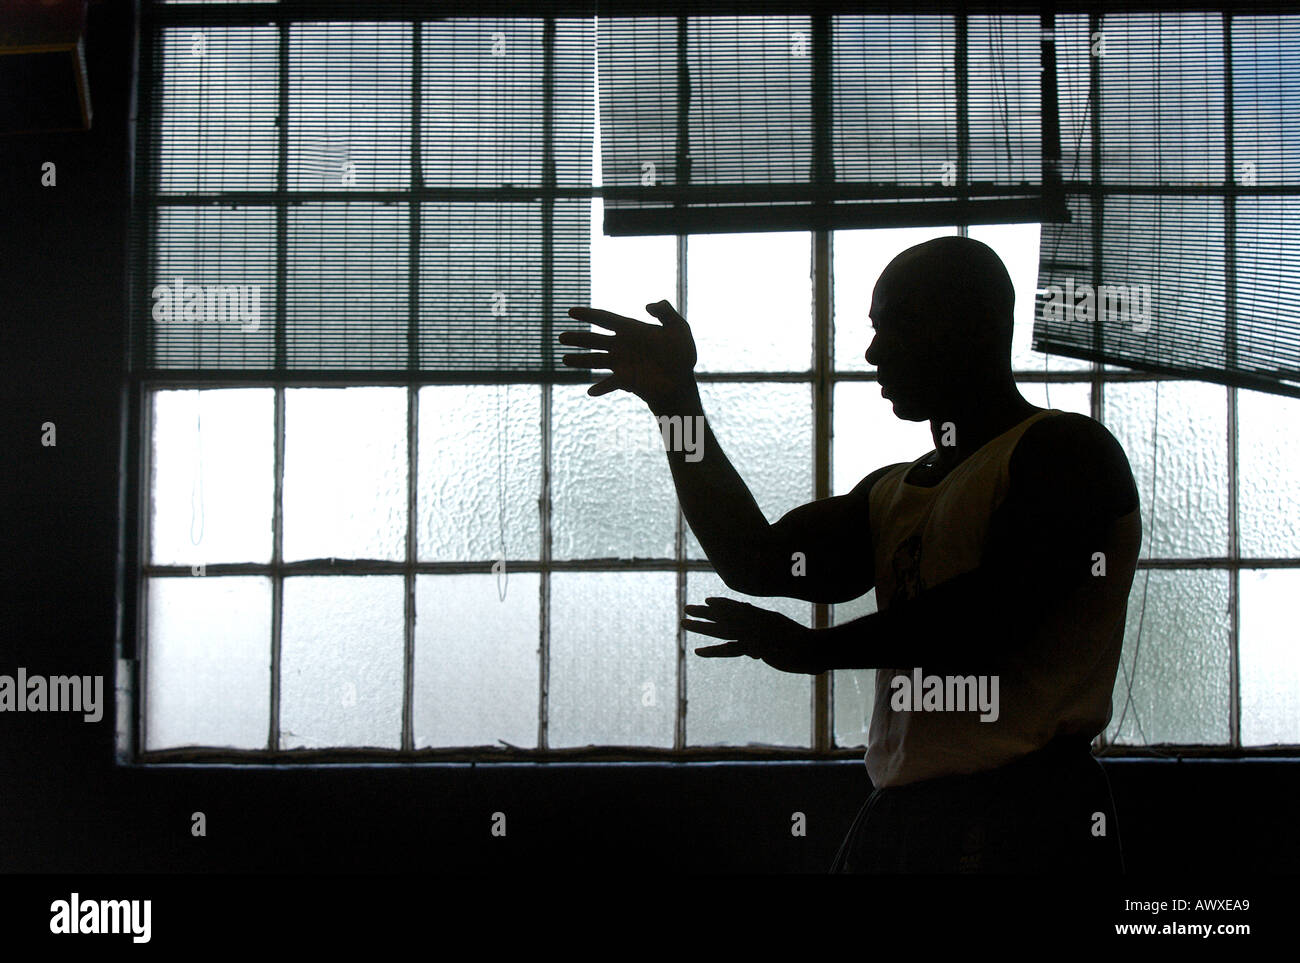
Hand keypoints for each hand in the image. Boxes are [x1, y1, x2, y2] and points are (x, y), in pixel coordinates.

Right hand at [559, 300, 697, 411]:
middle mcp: (622, 346)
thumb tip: (647, 305)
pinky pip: (609, 383)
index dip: (588, 314)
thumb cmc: (682, 354)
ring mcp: (622, 364)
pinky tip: (591, 392)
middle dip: (577, 339)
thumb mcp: (679, 328)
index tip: (571, 311)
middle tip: (560, 337)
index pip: (605, 318)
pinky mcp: (626, 380)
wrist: (682, 380)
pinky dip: (601, 387)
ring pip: (595, 360)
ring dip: (580, 361)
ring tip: (564, 360)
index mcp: (631, 330)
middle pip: (594, 340)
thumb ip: (666, 312)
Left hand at [683, 597, 820, 674]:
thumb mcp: (786, 636)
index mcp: (764, 616)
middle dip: (705, 612)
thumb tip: (757, 652)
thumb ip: (770, 639)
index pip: (739, 607)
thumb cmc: (806, 644)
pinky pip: (730, 649)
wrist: (816, 648)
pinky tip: (698, 651)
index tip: (708, 601)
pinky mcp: (755, 647)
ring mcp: (754, 634)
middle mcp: (756, 621)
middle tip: (687, 608)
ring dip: (702, 626)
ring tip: (684, 623)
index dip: (723, 604)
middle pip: (725, 615)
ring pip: (722, 628)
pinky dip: (713, 650)